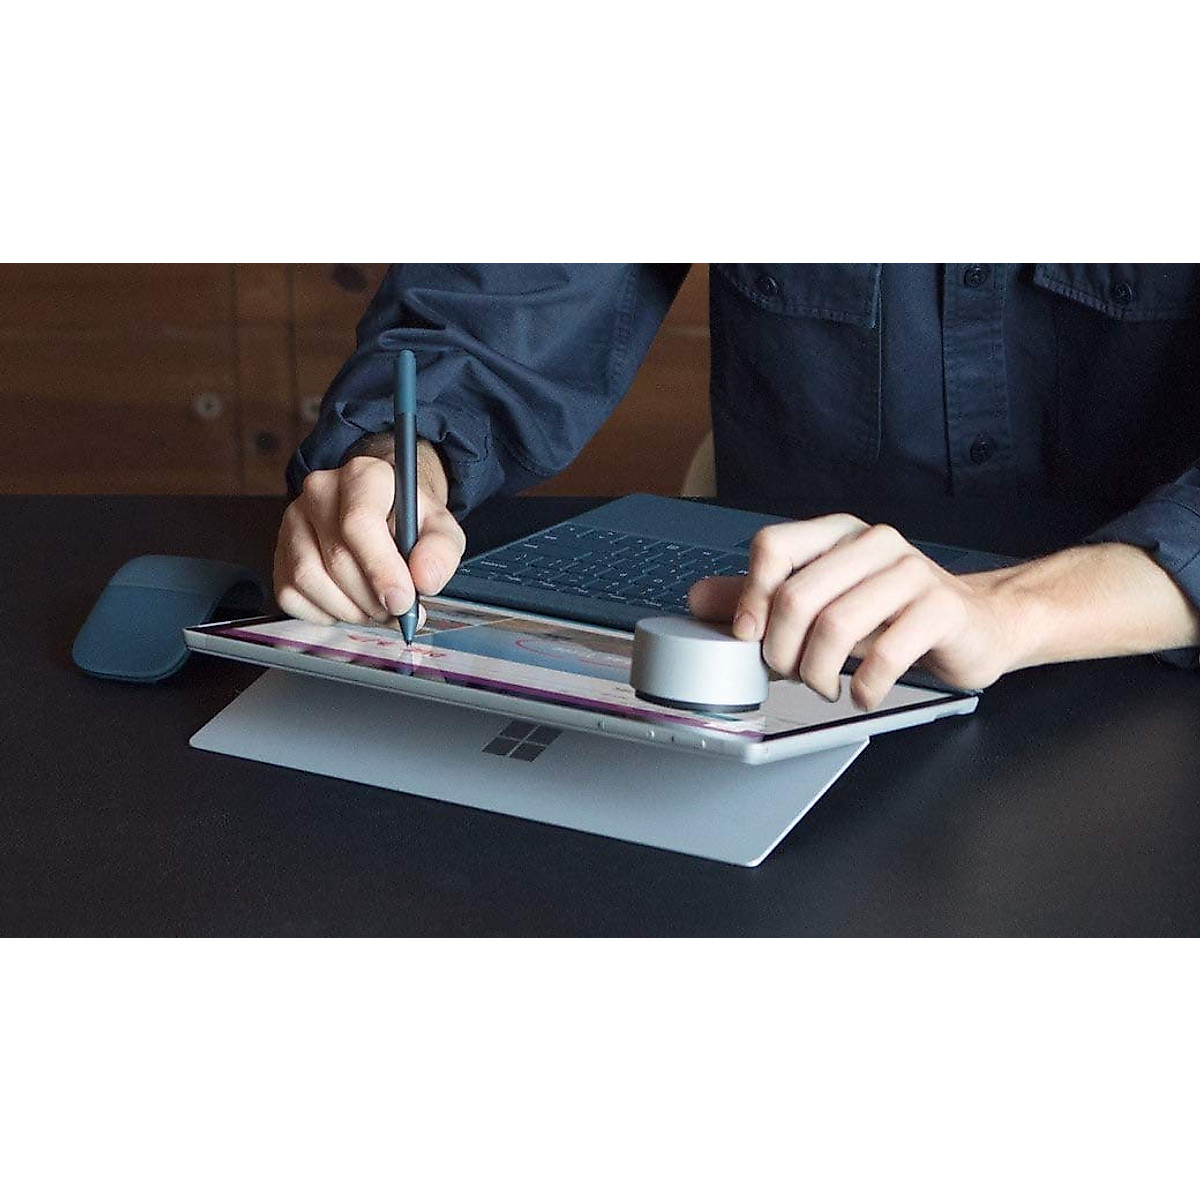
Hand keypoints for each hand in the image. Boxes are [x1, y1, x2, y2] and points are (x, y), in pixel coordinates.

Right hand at [274, 437, 464, 625]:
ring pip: (309, 579)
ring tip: (376, 609)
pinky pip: (291, 595)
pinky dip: (325, 612)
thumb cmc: (409, 519)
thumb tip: (425, 580)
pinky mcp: (279, 552)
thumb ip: (440, 552)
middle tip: (397, 611)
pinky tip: (350, 603)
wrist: (383, 511)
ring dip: (349, 609)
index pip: (359, 523)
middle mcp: (320, 491)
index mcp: (363, 476)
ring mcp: (294, 521)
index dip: (382, 570)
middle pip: (337, 559)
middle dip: (372, 599)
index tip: (402, 601)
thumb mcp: (440, 528)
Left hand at [687, 513, 1019, 708]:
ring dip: (818, 672)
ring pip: (836, 625)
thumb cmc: (892, 613)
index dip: (750, 596)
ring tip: (822, 686)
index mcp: (836, 534)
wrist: (977, 623)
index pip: (773, 546)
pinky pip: (886, 654)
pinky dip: (864, 688)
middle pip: (797, 595)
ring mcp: (911, 572)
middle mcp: (873, 543)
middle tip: (790, 672)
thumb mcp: (822, 601)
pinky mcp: (941, 608)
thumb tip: (698, 599)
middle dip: (782, 648)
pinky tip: (863, 694)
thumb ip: (760, 598)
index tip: (749, 636)